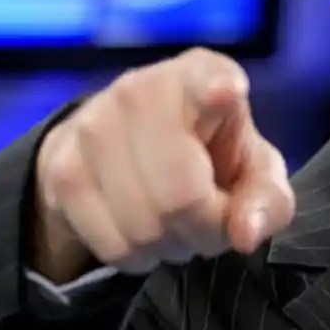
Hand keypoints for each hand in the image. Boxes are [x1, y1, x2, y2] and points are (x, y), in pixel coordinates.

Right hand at [32, 48, 294, 280]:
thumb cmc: (212, 157)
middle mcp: (142, 88)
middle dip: (204, 231)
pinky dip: (135, 255)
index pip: (208, 78)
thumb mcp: (256, 173)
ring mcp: (93, 125)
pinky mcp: (61, 166)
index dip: (217, 89)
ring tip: (175, 223)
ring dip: (168, 246)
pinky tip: (141, 229)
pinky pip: (111, 244)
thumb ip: (268, 202)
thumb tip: (244, 234)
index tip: (226, 92)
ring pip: (143, 227)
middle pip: (181, 196)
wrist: (129, 150)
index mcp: (202, 73)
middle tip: (208, 221)